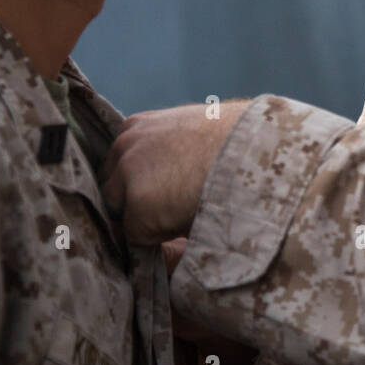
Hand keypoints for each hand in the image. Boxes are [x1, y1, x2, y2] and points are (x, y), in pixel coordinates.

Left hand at [101, 100, 248, 244]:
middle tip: (172, 209)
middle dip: (134, 202)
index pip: (120, 163)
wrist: (253, 150)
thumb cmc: (238, 142)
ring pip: (121, 212)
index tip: (164, 192)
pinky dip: (158, 238)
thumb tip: (175, 173)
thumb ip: (174, 148)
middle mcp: (123, 146)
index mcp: (137, 125)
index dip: (142, 183)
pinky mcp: (136, 207)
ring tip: (183, 215)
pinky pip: (138, 236)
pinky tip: (187, 223)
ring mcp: (126, 175)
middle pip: (112, 187)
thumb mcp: (197, 133)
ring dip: (145, 220)